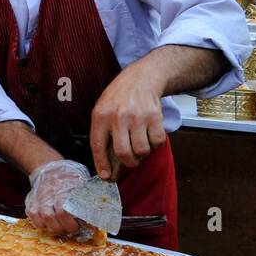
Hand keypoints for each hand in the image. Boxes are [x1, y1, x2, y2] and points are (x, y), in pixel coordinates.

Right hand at [25, 159, 90, 234]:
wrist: (51, 169)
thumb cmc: (70, 179)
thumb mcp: (81, 184)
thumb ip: (87, 199)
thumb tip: (99, 216)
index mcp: (63, 189)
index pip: (65, 210)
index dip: (74, 222)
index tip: (82, 226)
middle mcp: (49, 194)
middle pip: (54, 216)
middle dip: (66, 227)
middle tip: (73, 229)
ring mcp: (38, 198)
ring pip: (43, 218)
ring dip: (55, 227)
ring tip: (63, 228)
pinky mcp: (31, 202)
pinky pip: (33, 218)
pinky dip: (42, 224)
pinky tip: (50, 224)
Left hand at [90, 64, 165, 178]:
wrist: (140, 79)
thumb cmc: (118, 98)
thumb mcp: (102, 109)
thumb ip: (102, 131)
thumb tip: (105, 161)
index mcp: (100, 116)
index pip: (98, 145)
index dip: (101, 164)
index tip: (106, 176)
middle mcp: (118, 117)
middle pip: (123, 152)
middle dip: (128, 163)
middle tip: (130, 161)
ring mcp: (137, 117)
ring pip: (142, 149)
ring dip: (143, 153)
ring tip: (140, 145)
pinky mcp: (154, 116)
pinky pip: (157, 141)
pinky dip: (156, 145)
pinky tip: (151, 137)